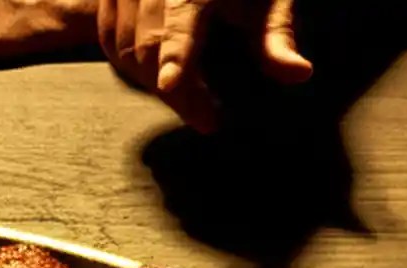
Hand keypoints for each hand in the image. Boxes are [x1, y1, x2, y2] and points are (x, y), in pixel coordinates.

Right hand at [96, 0, 310, 132]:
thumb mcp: (268, 2)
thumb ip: (277, 37)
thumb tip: (298, 73)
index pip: (178, 27)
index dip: (173, 58)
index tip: (169, 85)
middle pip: (145, 46)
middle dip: (170, 89)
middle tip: (204, 117)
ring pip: (121, 46)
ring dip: (147, 80)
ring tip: (185, 97)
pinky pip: (107, 37)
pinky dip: (126, 63)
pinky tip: (154, 76)